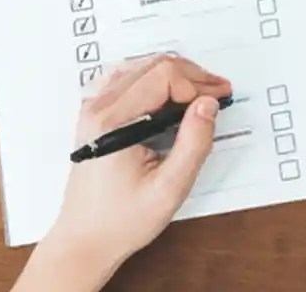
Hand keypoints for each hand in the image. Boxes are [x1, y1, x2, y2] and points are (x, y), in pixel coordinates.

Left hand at [13, 55, 231, 291]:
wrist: (84, 240)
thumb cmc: (122, 220)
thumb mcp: (169, 188)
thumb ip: (193, 143)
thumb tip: (209, 104)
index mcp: (113, 122)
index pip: (164, 76)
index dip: (198, 84)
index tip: (221, 99)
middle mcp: (98, 108)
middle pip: (154, 65)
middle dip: (192, 76)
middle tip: (219, 94)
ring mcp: (93, 109)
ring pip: (141, 66)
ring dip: (176, 75)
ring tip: (201, 94)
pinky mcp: (95, 115)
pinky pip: (126, 78)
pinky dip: (154, 78)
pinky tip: (171, 94)